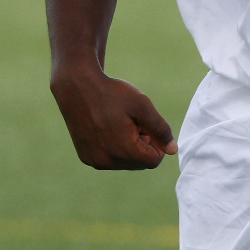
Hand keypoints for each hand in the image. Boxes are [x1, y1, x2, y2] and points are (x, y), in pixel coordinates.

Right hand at [50, 67, 176, 169]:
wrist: (76, 86)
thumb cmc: (111, 93)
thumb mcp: (143, 106)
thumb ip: (161, 130)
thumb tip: (173, 151)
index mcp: (125, 151)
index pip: (154, 160)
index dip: (156, 142)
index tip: (146, 125)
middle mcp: (108, 161)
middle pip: (139, 163)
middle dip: (142, 145)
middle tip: (132, 122)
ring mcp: (94, 161)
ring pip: (125, 162)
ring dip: (128, 147)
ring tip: (119, 124)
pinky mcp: (85, 157)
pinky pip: (109, 159)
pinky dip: (113, 148)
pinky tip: (105, 128)